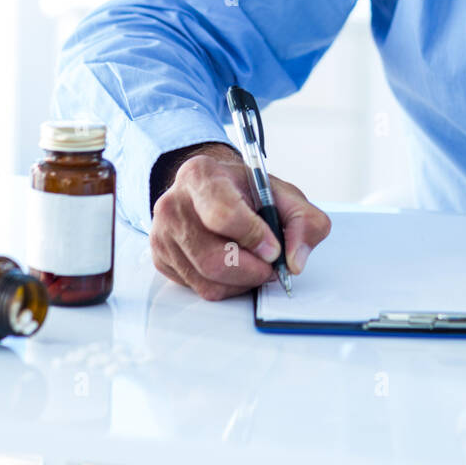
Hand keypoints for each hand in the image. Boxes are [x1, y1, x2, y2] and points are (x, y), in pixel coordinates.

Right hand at [150, 143, 330, 299]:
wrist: (212, 189)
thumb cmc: (244, 191)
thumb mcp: (283, 194)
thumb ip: (304, 221)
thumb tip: (295, 261)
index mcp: (201, 175)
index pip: (222, 215)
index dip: (253, 237)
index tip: (273, 247)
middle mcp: (173, 204)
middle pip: (214, 258)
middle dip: (252, 270)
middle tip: (269, 264)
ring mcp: (162, 234)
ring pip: (207, 280)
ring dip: (241, 281)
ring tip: (254, 263)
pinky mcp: (161, 259)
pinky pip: (199, 289)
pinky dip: (225, 286)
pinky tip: (234, 265)